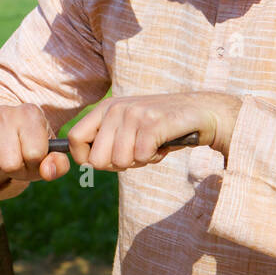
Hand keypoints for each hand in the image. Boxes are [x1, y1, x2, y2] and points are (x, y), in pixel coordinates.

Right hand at [0, 103, 70, 195]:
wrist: (0, 129)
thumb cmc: (28, 146)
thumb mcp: (47, 155)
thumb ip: (58, 165)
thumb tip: (47, 171)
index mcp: (32, 114)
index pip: (34, 155)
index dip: (33, 163)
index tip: (31, 155)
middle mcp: (7, 111)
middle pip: (9, 164)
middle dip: (13, 168)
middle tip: (13, 158)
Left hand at [67, 92, 241, 170]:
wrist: (201, 112)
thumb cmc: (160, 127)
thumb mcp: (127, 127)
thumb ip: (106, 141)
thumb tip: (87, 163)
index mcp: (105, 109)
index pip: (74, 139)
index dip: (86, 159)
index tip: (105, 163)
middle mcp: (116, 108)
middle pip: (96, 159)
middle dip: (117, 166)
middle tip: (136, 154)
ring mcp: (135, 114)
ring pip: (120, 161)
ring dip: (138, 162)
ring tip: (151, 146)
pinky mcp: (153, 123)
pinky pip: (141, 157)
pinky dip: (153, 158)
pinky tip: (162, 146)